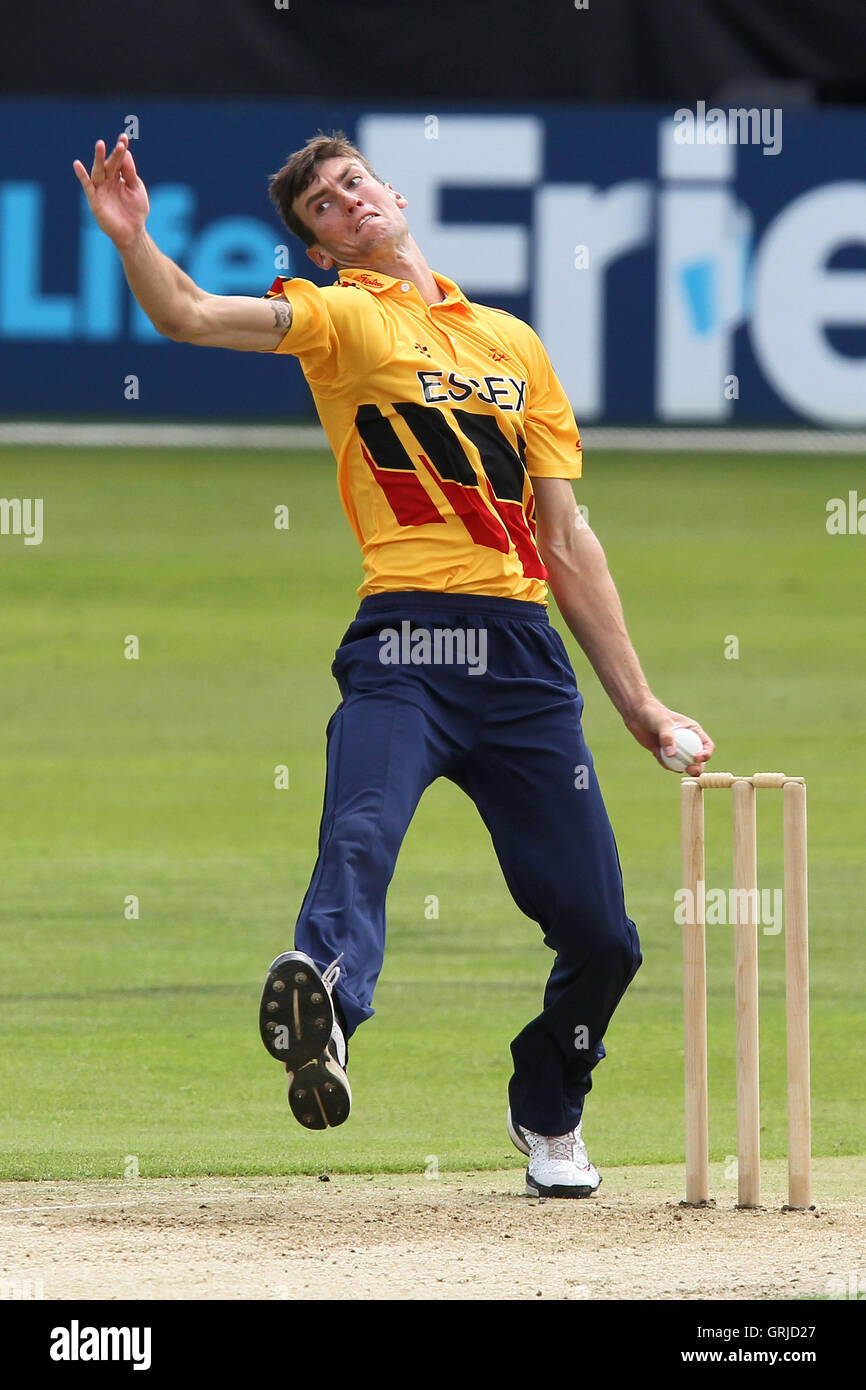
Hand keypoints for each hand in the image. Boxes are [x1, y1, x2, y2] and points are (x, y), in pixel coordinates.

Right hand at [73, 133, 148, 249]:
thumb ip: (130, 173)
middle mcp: (108, 180)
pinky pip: (87, 185)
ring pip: (98, 170)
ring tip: (100, 144)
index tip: (124, 138)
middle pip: (110, 163)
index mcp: (119, 177)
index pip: (119, 160)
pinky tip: (77, 165)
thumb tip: (126, 153)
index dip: (121, 150)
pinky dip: (82, 175)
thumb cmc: (136, 210)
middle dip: (114, 153)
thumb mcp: (136, 189)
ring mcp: (101, 189)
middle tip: (119, 143)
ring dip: (98, 157)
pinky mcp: (94, 199)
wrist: (132, 232)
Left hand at [624, 698, 713, 775]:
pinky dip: (665, 764)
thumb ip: (667, 738)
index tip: (697, 758)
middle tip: (690, 770)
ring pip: (684, 764)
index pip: (706, 745)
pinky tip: (657, 755)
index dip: (706, 753)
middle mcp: (687, 741)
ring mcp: (676, 749)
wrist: (637, 714)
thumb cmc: (654, 714)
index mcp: (693, 731)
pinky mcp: (665, 754)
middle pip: (698, 759)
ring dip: (683, 769)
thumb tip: (671, 754)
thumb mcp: (662, 723)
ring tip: (678, 769)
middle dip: (697, 767)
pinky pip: (669, 764)